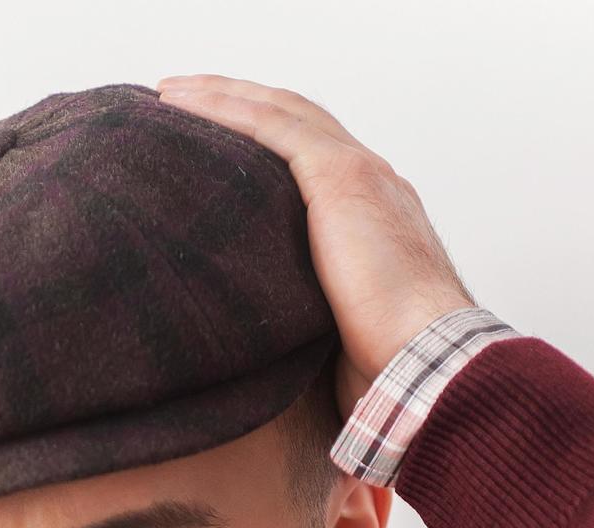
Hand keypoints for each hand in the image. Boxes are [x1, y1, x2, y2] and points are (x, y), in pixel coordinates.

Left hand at [155, 76, 476, 423]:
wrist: (425, 362)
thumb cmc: (388, 369)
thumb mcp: (339, 331)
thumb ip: (310, 313)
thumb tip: (266, 345)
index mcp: (374, 214)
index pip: (314, 159)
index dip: (266, 140)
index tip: (219, 143)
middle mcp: (371, 180)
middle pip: (295, 119)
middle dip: (238, 103)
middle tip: (182, 98)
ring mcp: (357, 172)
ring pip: (278, 111)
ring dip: (220, 95)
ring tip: (168, 91)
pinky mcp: (337, 176)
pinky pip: (270, 125)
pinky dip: (224, 108)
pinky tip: (181, 102)